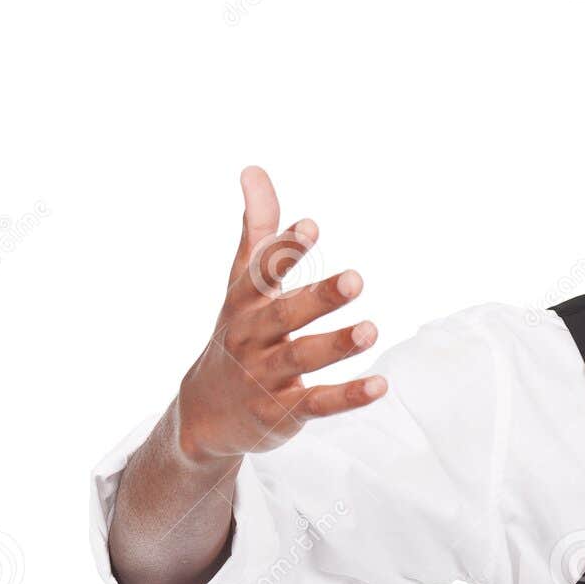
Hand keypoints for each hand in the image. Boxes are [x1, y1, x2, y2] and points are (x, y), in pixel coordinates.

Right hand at [175, 166, 385, 464]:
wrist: (203, 413)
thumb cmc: (237, 334)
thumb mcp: (242, 284)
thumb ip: (259, 231)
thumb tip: (254, 170)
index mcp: (244, 303)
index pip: (261, 272)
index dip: (284, 249)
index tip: (311, 226)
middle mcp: (252, 337)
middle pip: (285, 315)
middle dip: (319, 298)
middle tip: (357, 280)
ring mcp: (266, 376)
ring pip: (302, 359)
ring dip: (336, 344)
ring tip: (371, 330)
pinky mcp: (283, 412)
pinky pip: (318, 403)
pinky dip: (348, 396)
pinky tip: (381, 385)